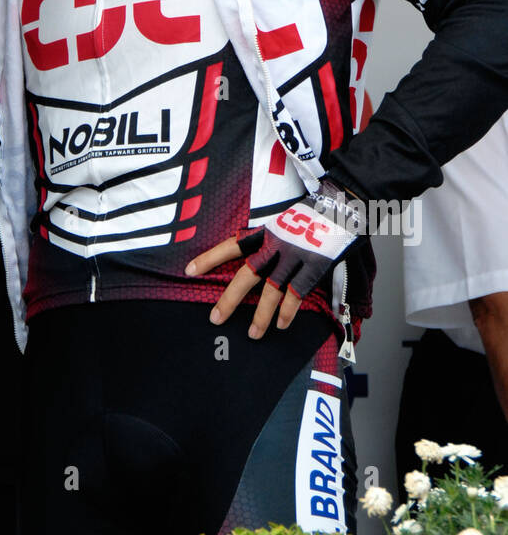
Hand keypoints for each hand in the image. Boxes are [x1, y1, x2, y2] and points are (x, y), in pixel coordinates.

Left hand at [185, 182, 362, 339]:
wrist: (344, 199)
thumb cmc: (320, 208)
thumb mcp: (291, 217)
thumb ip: (280, 235)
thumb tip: (270, 250)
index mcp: (268, 230)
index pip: (232, 246)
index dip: (210, 258)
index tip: (189, 270)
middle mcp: (277, 244)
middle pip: (246, 276)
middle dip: (229, 299)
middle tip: (215, 318)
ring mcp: (295, 256)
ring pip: (270, 291)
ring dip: (260, 316)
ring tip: (253, 334)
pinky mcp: (314, 265)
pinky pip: (296, 294)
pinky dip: (288, 312)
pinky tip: (281, 325)